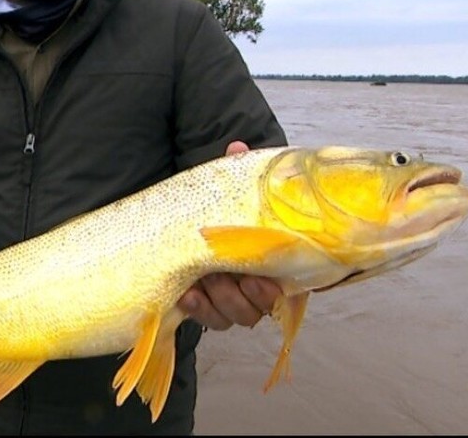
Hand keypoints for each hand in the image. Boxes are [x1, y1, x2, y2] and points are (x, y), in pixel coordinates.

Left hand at [176, 140, 282, 330]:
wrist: (196, 218)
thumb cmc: (225, 208)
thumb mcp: (231, 191)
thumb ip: (238, 173)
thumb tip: (236, 149)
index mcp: (272, 263)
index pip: (281, 290)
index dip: (268, 292)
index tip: (254, 280)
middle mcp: (254, 286)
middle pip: (255, 309)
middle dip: (238, 297)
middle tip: (223, 277)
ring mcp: (230, 298)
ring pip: (233, 317)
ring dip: (219, 302)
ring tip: (205, 280)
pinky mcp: (206, 304)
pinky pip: (207, 318)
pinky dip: (198, 309)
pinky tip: (187, 294)